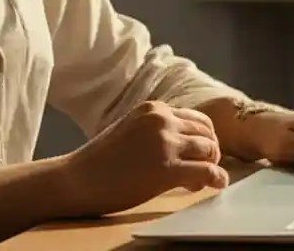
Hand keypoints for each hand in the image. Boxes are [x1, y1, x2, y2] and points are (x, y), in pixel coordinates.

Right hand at [58, 101, 228, 216]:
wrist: (77, 179)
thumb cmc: (99, 161)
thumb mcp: (130, 129)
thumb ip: (155, 130)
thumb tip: (183, 144)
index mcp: (153, 108)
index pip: (195, 118)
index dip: (203, 137)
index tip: (200, 152)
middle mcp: (162, 120)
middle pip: (207, 132)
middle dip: (211, 150)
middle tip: (205, 166)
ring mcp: (166, 143)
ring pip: (210, 149)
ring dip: (212, 165)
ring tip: (200, 180)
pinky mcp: (167, 169)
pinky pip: (207, 171)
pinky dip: (217, 179)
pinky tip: (216, 185)